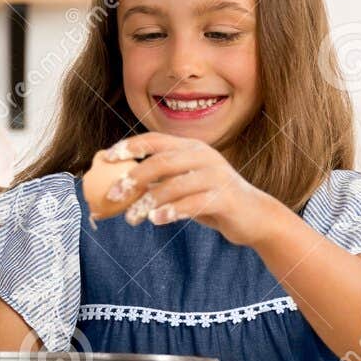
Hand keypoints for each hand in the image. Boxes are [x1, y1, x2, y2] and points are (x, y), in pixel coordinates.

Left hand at [98, 134, 280, 246]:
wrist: (254, 217)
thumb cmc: (211, 201)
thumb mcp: (184, 187)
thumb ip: (158, 182)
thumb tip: (118, 186)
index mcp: (191, 148)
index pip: (155, 140)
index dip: (129, 147)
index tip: (106, 158)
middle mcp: (203, 156)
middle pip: (161, 162)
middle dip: (133, 179)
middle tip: (113, 196)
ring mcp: (216, 176)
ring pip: (174, 185)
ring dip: (148, 202)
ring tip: (131, 219)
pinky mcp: (225, 198)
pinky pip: (192, 203)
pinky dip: (171, 212)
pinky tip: (156, 220)